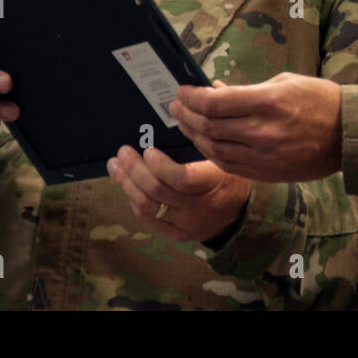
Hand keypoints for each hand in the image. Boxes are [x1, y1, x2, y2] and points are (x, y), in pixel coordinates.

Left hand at [107, 146, 251, 243]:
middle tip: (123, 153)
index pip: (182, 179)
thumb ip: (201, 147)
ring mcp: (186, 224)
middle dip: (133, 170)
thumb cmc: (231, 176)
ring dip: (127, 184)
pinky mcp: (178, 234)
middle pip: (157, 192)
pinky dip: (135, 201)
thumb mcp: (224, 158)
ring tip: (116, 167)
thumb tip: (172, 122)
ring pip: (147, 206)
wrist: (242, 213)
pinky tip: (129, 187)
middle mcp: (199, 209)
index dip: (160, 166)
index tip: (148, 150)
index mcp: (213, 185)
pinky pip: (149, 219)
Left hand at [170, 72, 341, 182]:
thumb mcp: (284, 82)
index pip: (213, 103)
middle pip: (209, 126)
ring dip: (194, 135)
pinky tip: (205, 142)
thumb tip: (215, 91)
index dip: (191, 97)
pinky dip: (211, 153)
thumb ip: (246, 90)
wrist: (348, 134)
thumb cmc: (319, 100)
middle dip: (186, 115)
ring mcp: (264, 156)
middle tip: (176, 106)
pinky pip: (228, 165)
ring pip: (213, 148)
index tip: (182, 91)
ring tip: (186, 124)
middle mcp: (262, 131)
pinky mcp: (267, 172)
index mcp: (267, 102)